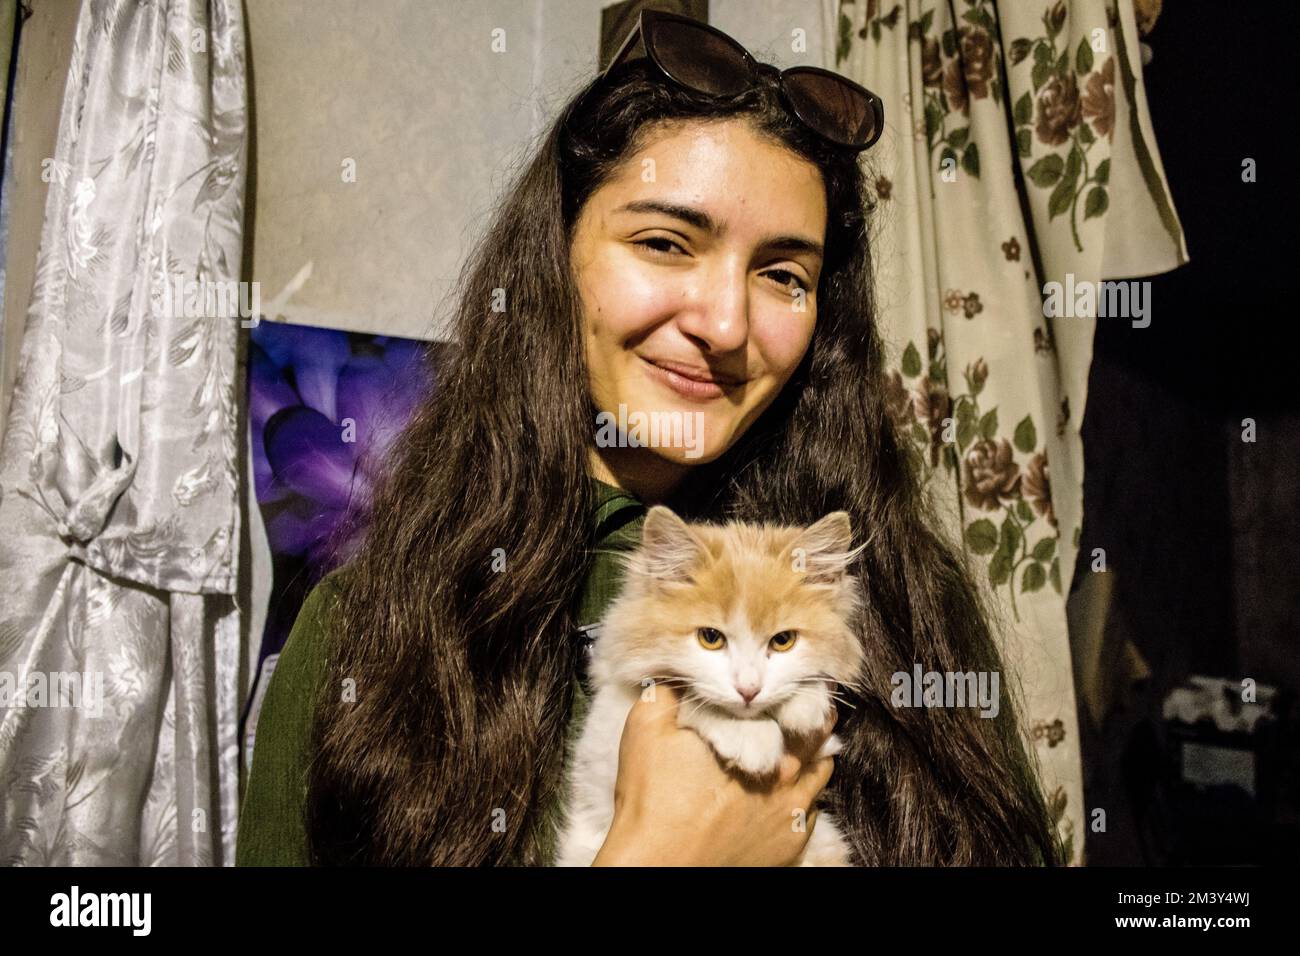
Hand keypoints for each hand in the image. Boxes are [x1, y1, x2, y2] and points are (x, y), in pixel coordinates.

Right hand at [591, 683, 836, 865]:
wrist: (661, 866)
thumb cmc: (652, 798)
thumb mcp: (646, 727)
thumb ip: (669, 689)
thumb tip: (680, 668)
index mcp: (753, 734)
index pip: (787, 697)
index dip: (794, 681)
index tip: (803, 671)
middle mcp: (782, 768)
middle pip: (813, 731)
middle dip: (815, 710)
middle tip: (822, 694)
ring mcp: (790, 807)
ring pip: (820, 768)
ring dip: (819, 749)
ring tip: (818, 733)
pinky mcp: (790, 840)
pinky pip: (813, 807)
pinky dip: (808, 790)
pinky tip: (799, 782)